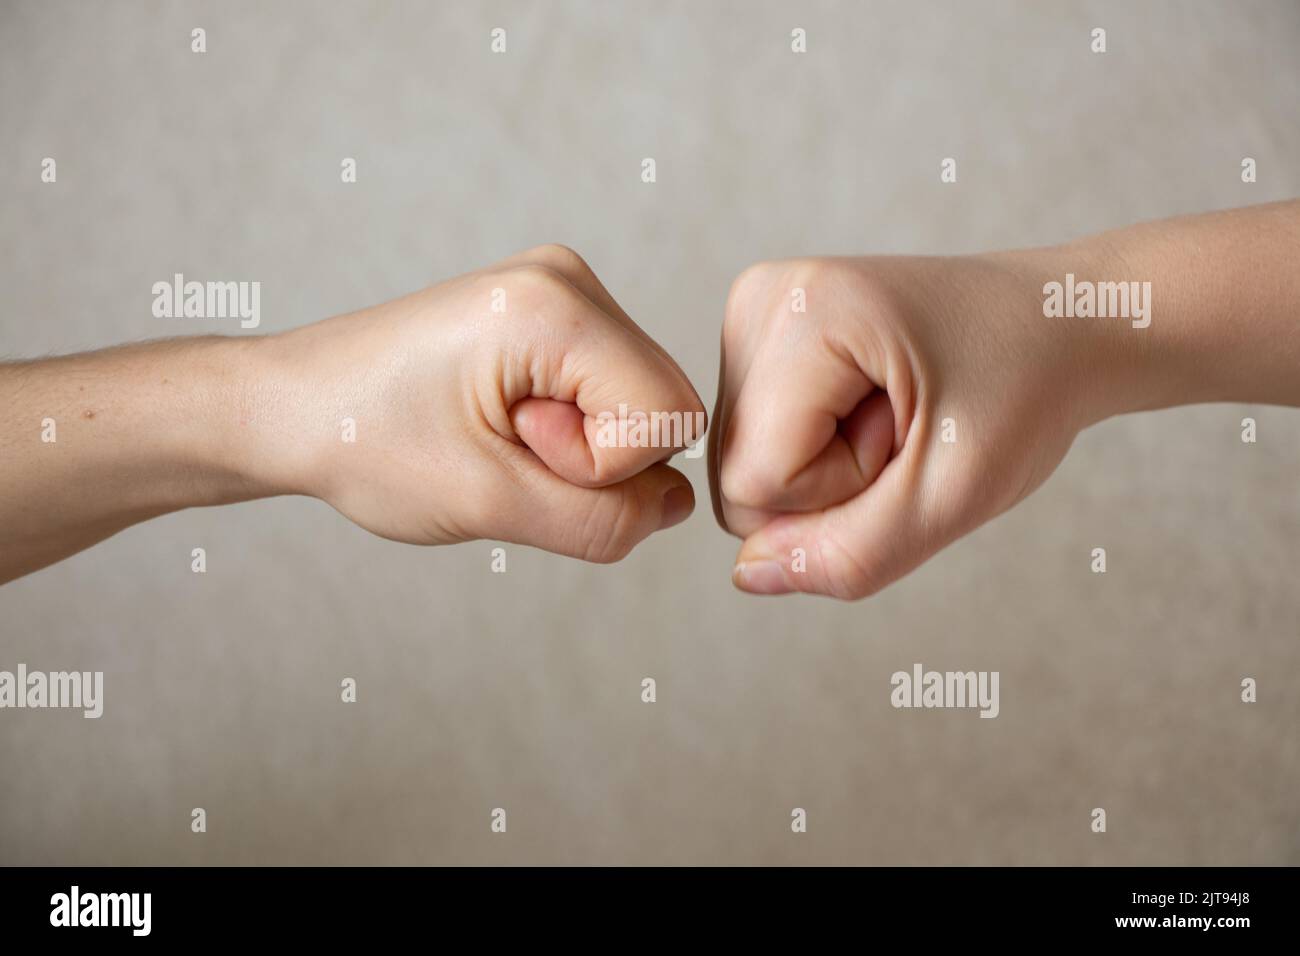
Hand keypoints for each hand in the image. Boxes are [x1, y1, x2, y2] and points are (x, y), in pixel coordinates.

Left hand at [264, 245, 705, 561]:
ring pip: (640, 405)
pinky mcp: (550, 314)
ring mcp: (562, 290)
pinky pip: (610, 394)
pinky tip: (503, 426)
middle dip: (595, 459)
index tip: (513, 451)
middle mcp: (569, 280)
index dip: (601, 468)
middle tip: (504, 449)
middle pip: (665, 405)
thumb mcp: (488, 504)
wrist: (294, 407)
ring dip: (579, 449)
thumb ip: (602, 520)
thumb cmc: (366, 442)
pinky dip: (568, 432)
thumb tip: (674, 506)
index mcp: (555, 305)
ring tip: (496, 437)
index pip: (667, 417)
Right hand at [710, 252, 1087, 598]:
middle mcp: (760, 299)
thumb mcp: (954, 494)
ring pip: (740, 464)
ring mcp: (754, 310)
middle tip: (909, 429)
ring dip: (823, 469)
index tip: (912, 435)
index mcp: (803, 312)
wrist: (1058, 322)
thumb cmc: (1025, 391)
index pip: (752, 482)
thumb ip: (849, 554)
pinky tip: (872, 404)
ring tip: (897, 413)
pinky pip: (754, 441)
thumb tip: (746, 575)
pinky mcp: (761, 331)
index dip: (840, 493)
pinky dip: (814, 448)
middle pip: (735, 476)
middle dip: (826, 485)